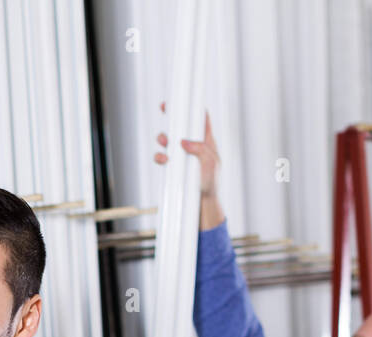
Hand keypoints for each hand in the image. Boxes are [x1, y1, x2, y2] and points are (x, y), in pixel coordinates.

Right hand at [154, 104, 223, 228]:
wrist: (203, 204)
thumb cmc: (212, 183)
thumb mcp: (211, 164)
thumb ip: (200, 150)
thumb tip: (184, 141)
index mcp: (206, 141)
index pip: (201, 118)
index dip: (193, 106)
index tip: (184, 98)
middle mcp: (193, 146)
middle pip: (181, 125)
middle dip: (172, 116)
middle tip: (164, 107)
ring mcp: (182, 156)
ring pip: (168, 139)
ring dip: (163, 137)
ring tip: (164, 142)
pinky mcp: (173, 167)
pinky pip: (162, 157)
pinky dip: (160, 156)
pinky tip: (163, 160)